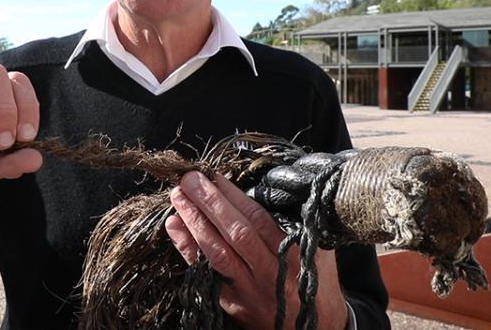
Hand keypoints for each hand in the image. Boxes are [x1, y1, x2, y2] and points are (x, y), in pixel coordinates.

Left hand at [165, 172, 347, 328]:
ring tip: (178, 197)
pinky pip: (205, 273)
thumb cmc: (315, 281)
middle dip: (210, 203)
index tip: (215, 176)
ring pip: (217, 253)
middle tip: (189, 179)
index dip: (234, 196)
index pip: (258, 219)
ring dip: (194, 222)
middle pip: (235, 233)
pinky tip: (174, 227)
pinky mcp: (231, 303)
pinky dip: (187, 248)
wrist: (316, 328)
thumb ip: (293, 221)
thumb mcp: (316, 248)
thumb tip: (262, 187)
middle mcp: (269, 272)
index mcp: (293, 254)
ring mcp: (248, 289)